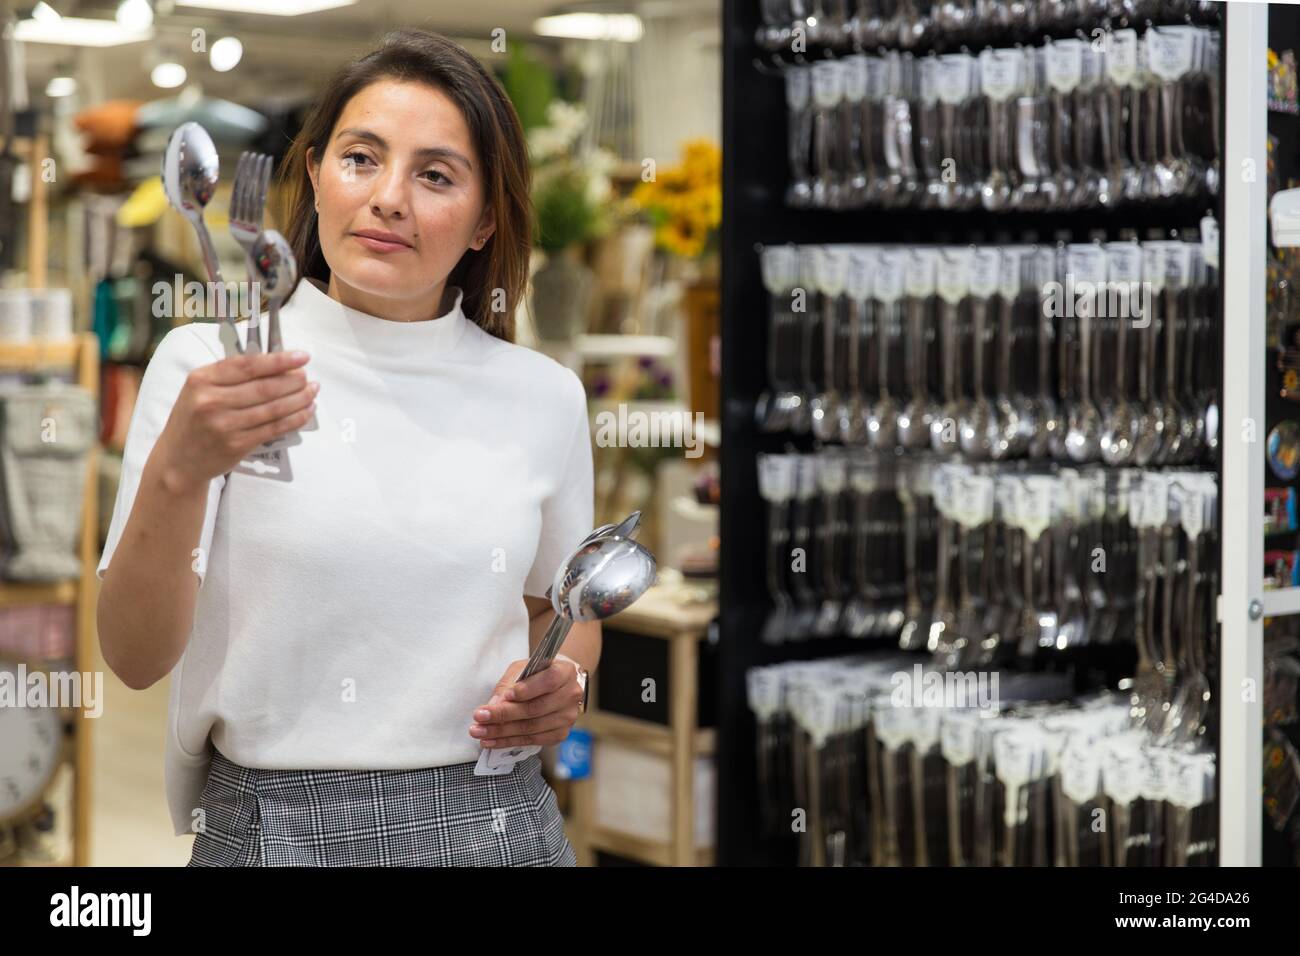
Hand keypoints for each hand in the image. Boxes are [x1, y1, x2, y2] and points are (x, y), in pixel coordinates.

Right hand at [155, 350, 317, 493]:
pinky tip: (306, 411)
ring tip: (312, 391)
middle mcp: (211, 401)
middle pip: (265, 387)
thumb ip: (229, 376)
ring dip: (299, 399)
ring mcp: (225, 425)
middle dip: (293, 381)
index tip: (302, 357)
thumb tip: (274, 363)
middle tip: (308, 377)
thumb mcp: (198, 389)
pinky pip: (274, 428)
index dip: (279, 360)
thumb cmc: (193, 420)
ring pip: (273, 408)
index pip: (248, 365)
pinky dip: (295, 419)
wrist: (178, 461)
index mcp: (202, 379)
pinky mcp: (237, 445)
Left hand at [470, 658, 583, 748]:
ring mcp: (567, 718)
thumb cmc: (537, 674)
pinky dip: (508, 742)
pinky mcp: (559, 734)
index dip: (526, 690)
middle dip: (504, 714)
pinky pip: (532, 741)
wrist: (557, 686)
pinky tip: (491, 741)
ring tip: (479, 731)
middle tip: (480, 717)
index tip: (505, 696)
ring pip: (531, 728)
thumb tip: (494, 705)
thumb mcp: (522, 668)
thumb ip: (509, 684)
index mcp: (564, 672)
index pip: (548, 681)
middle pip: (536, 709)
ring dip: (502, 732)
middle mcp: (571, 696)